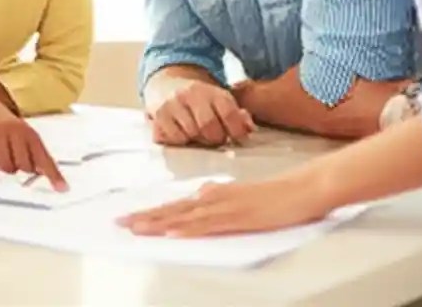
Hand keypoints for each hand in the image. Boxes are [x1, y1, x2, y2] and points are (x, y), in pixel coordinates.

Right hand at [0, 96, 66, 190]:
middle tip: (13, 157)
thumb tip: (43, 173)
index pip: (45, 158)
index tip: (62, 188)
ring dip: (4, 165)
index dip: (53, 175)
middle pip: (25, 166)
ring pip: (6, 166)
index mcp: (31, 135)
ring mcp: (0, 133)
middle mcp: (17, 132)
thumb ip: (35, 155)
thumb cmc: (6, 126)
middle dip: (20, 168)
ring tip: (2, 153)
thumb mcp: (24, 136)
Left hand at [117, 177, 326, 237]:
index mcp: (214, 193)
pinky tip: (172, 233)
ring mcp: (225, 206)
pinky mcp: (238, 217)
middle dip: (145, 217)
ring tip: (136, 228)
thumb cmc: (276, 194)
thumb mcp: (241, 194)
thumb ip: (219, 197)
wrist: (303, 188)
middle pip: (172, 209)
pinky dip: (188, 229)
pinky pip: (208, 224)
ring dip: (158, 223)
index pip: (176, 204)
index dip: (151, 212)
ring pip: (184, 216)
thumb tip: (200, 196)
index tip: (130, 218)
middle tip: (119, 223)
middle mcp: (214, 197)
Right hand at [147, 79, 253, 147]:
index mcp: (211, 90)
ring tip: (198, 134)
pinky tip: (181, 133)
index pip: (228, 112)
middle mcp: (190, 94)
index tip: (237, 138)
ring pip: (190, 134)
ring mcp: (172, 104)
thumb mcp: (220, 100)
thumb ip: (237, 114)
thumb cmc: (199, 99)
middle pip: (209, 127)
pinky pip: (173, 138)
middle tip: (215, 138)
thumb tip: (248, 129)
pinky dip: (179, 140)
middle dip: (215, 138)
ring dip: (196, 140)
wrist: (166, 83)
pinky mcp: (157, 115)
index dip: (236, 130)